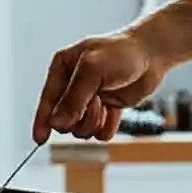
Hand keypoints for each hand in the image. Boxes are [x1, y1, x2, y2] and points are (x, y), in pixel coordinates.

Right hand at [32, 32, 166, 143]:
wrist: (152, 55)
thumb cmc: (121, 53)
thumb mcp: (92, 70)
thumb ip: (73, 98)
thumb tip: (56, 124)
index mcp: (62, 69)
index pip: (47, 101)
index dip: (41, 121)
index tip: (40, 139)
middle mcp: (72, 86)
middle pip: (63, 121)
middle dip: (79, 118)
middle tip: (95, 104)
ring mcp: (89, 100)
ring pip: (80, 130)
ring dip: (93, 122)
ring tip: (105, 105)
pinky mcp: (106, 110)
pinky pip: (99, 133)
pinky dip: (108, 126)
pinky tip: (115, 111)